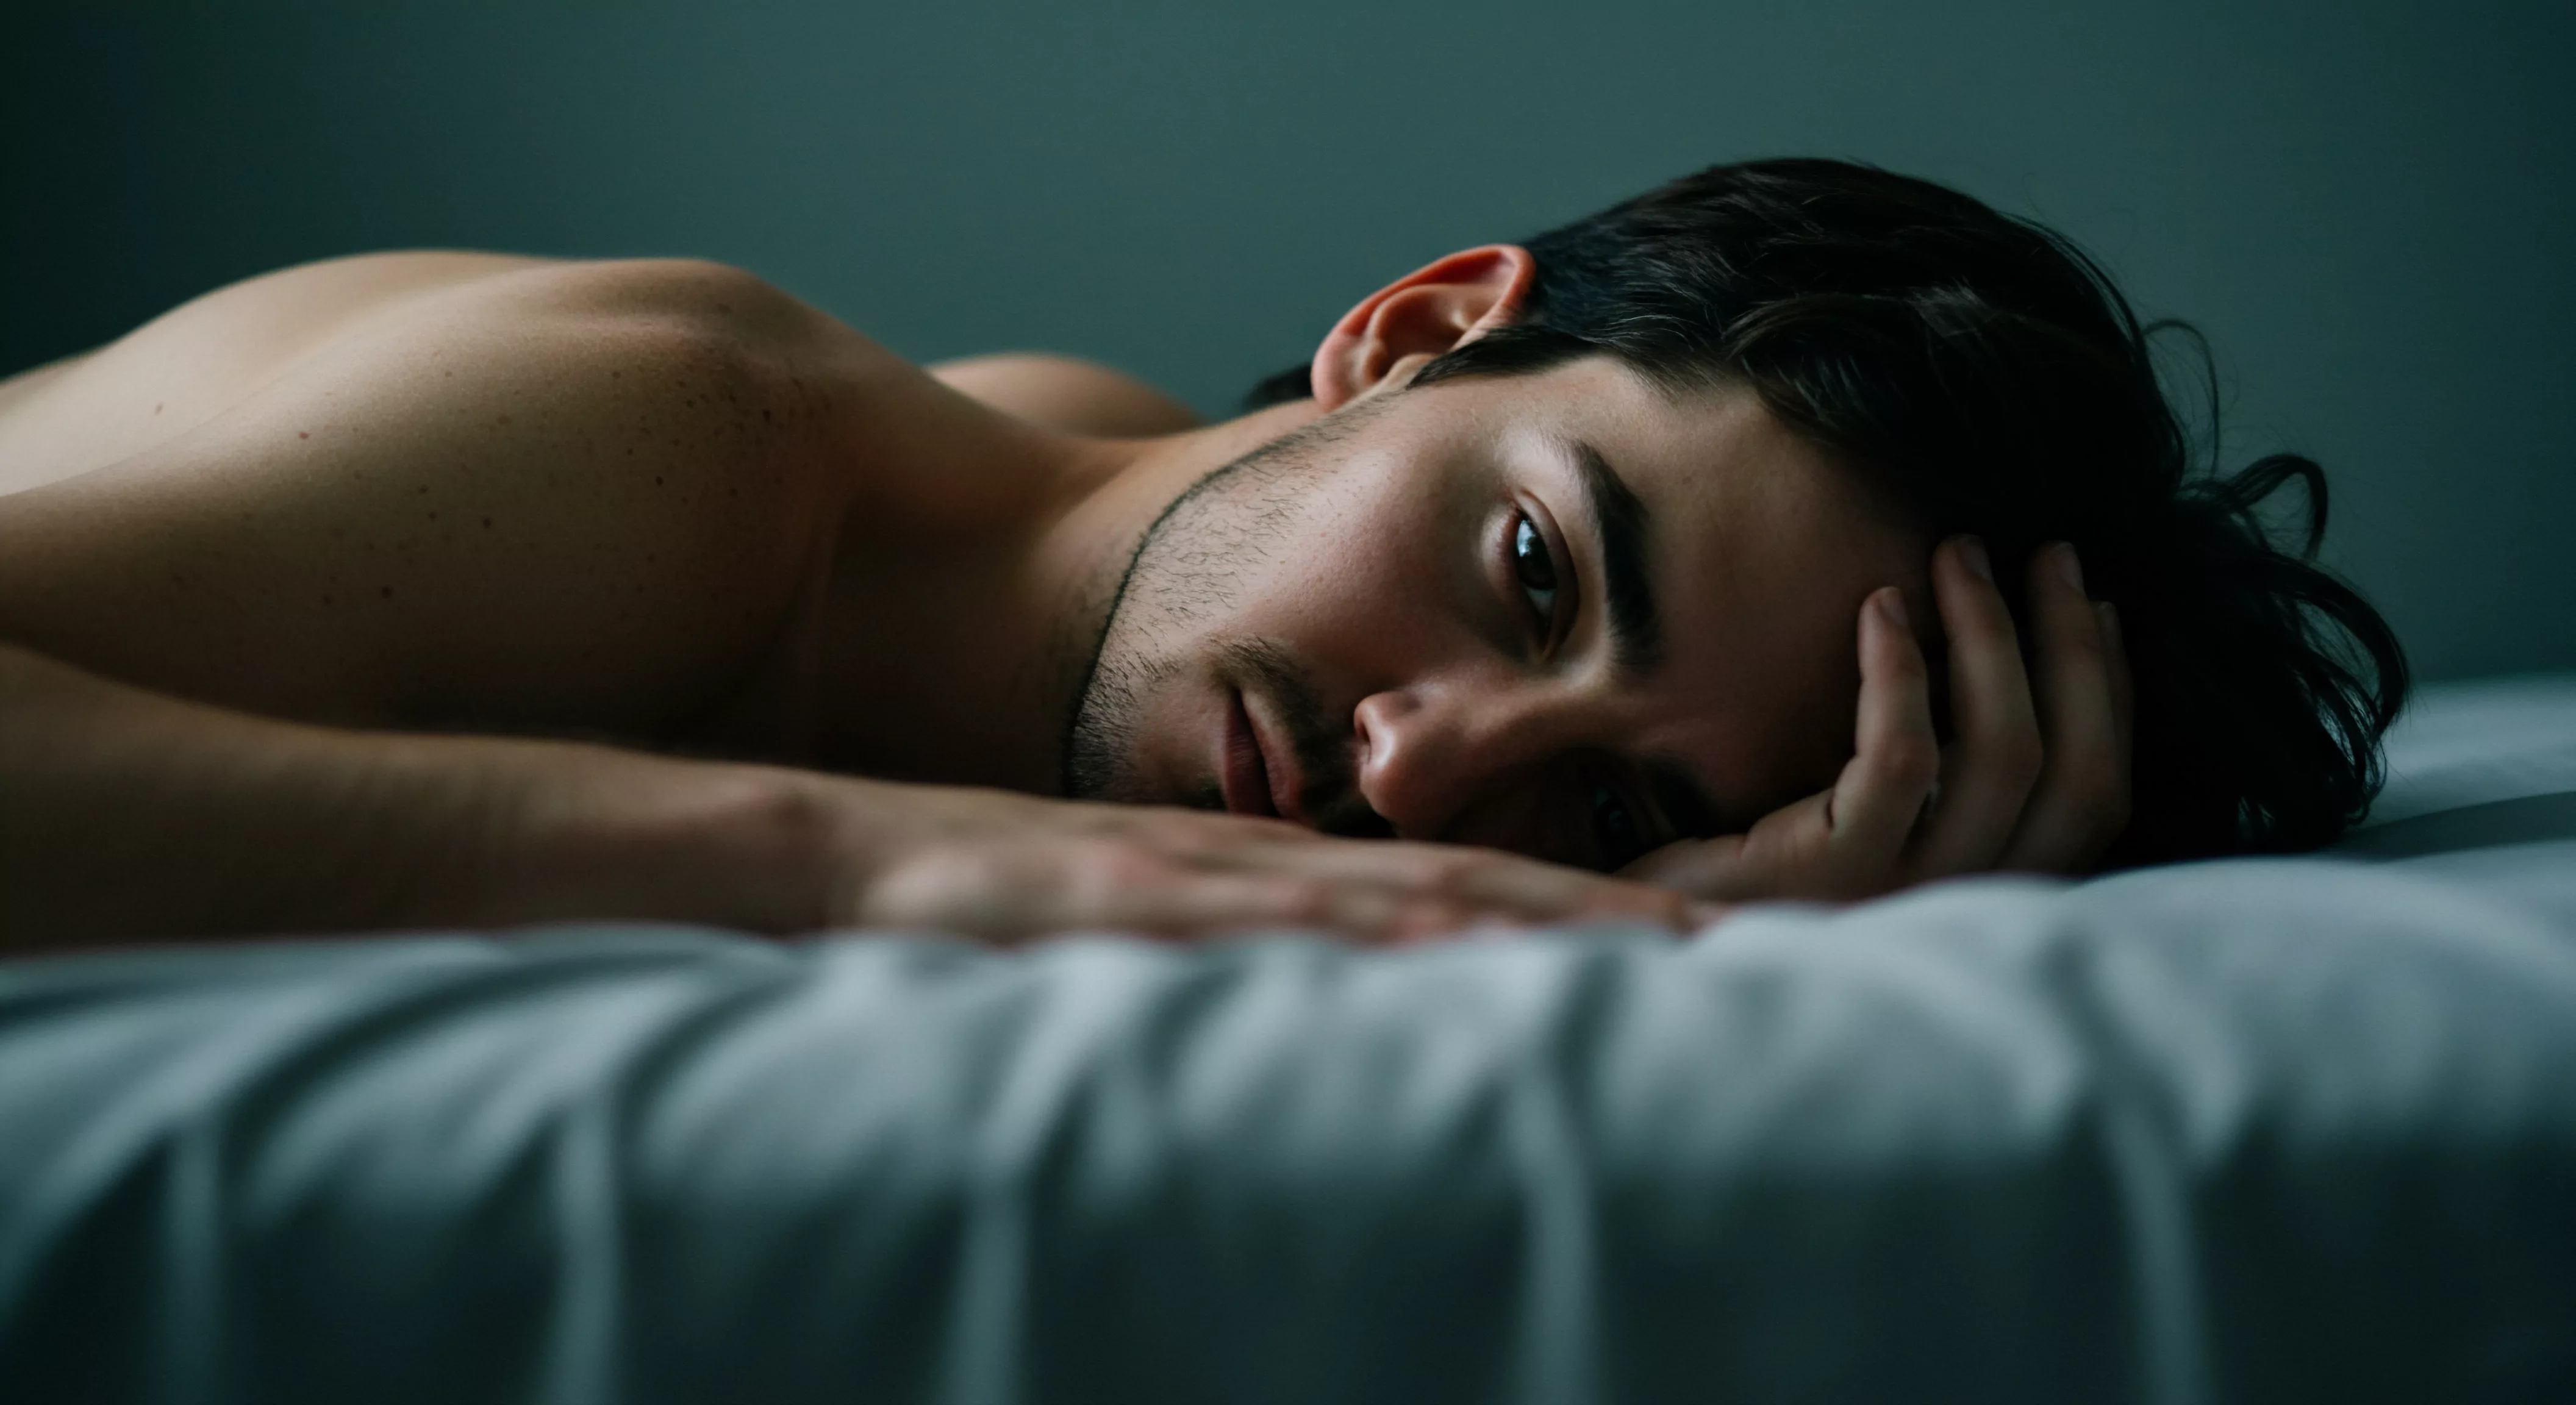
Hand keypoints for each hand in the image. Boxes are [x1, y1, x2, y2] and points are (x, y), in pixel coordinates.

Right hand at [836, 783, 1694, 943]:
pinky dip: (1361, 939)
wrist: (834, 856)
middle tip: (1740, 941)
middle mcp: (1260, 872)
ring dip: (1531, 922)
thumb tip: (1355, 1016)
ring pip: (1393, 902)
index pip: (1460, 896)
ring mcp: (1198, 886)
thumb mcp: (1141, 934)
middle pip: (1465, 893)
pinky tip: (1447, 948)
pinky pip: (1261, 925)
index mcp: (1272, 878)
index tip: (1705, 941)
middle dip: (1606, 919)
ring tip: (1657, 942)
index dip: (1586, 913)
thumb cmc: (987, 910)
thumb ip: (1243, 957)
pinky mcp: (1123, 909)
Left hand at [1623, 537, 2132, 904]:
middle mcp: (1972, 897)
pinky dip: (1899, 674)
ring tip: (1961, 556)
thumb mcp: (1878, 805)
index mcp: (1996, 883)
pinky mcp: (1838, 873)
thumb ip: (1949, 759)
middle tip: (2050, 553)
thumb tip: (2008, 644)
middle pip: (2069, 766)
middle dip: (2069, 646)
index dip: (2109, 690)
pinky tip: (1880, 608)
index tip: (2097, 603)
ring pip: (2001, 752)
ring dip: (1991, 636)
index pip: (2096, 790)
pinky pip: (1900, 760)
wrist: (1659, 915)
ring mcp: (1911, 892)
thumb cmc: (1768, 854)